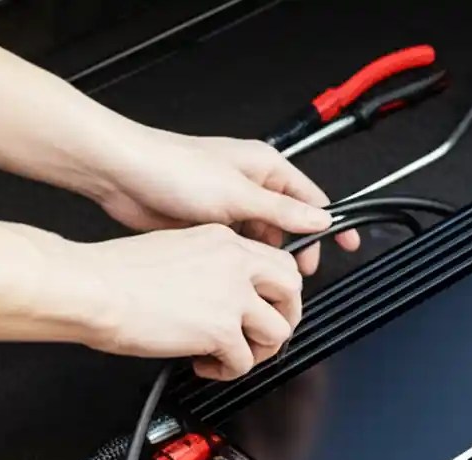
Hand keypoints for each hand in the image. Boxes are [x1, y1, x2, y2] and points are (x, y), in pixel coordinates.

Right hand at [66, 223, 302, 380]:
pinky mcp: (220, 330)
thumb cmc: (115, 272)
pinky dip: (227, 372)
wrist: (92, 288)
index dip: (278, 290)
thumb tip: (221, 291)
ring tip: (232, 356)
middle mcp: (235, 264)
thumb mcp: (176, 248)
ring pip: (278, 331)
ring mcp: (232, 297)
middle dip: (284, 317)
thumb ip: (209, 265)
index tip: (267, 305)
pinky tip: (204, 366)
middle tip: (263, 334)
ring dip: (259, 351)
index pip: (278, 262)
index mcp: (224, 241)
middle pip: (292, 291)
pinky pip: (244, 362)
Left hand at [88, 127, 359, 274]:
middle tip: (299, 276)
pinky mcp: (208, 223)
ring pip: (262, 238)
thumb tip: (321, 219)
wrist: (123, 176)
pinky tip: (241, 274)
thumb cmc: (174, 170)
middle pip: (289, 223)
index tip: (349, 244)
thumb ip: (283, 211)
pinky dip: (242, 261)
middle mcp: (251, 185)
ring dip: (266, 258)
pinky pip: (237, 246)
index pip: (312, 198)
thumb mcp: (238, 194)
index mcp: (266, 168)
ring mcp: (229, 204)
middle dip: (296, 249)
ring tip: (266, 278)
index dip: (331, 223)